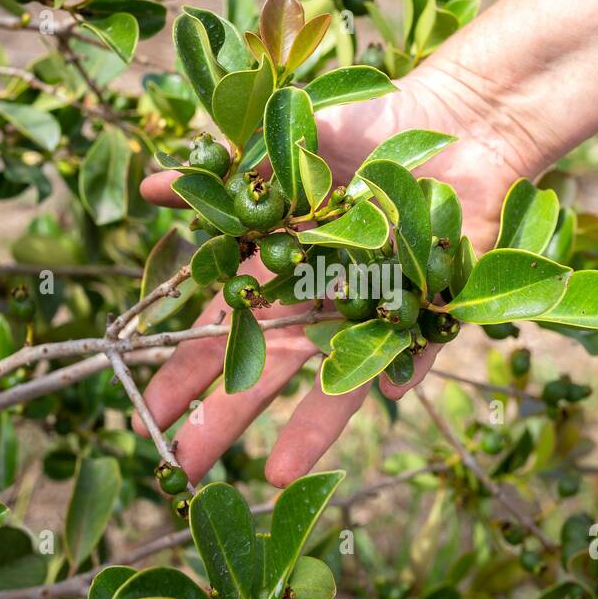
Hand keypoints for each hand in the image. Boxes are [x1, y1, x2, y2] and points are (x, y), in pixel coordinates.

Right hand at [134, 69, 523, 485]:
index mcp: (275, 270)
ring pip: (335, 383)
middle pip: (266, 371)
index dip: (185, 373)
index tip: (148, 414)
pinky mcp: (429, 313)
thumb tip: (147, 187)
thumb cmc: (358, 132)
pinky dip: (401, 369)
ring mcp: (370, 314)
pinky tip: (385, 392)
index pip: (220, 332)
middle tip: (185, 467)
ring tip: (275, 478)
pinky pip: (414, 351)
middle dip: (223, 418)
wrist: (450, 121)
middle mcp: (318, 303)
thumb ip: (220, 176)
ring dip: (308, 430)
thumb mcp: (279, 147)